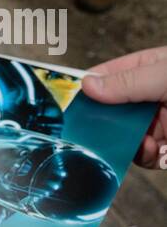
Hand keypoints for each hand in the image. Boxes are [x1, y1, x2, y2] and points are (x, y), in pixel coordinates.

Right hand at [81, 45, 166, 168]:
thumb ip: (129, 82)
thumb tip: (89, 84)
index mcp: (150, 69)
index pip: (108, 75)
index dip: (88, 87)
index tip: (69, 101)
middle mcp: (153, 96)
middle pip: (114, 110)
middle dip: (107, 123)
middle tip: (98, 132)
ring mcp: (163, 123)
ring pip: (127, 137)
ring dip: (130, 144)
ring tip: (146, 143)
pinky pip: (148, 157)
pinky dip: (150, 158)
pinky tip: (162, 152)